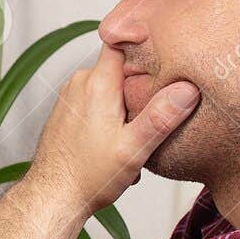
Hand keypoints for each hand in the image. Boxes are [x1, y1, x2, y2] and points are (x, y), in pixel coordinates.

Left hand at [25, 45, 198, 215]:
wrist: (52, 197)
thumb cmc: (88, 177)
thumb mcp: (133, 149)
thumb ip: (160, 117)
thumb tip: (187, 89)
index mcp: (97, 83)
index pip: (122, 41)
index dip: (144, 42)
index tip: (163, 53)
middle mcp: (80, 83)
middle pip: (121, 68)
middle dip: (140, 90)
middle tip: (148, 122)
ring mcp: (71, 96)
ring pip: (110, 88)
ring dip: (125, 110)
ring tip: (131, 140)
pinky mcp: (67, 110)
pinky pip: (97, 103)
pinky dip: (110, 119)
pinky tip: (115, 145)